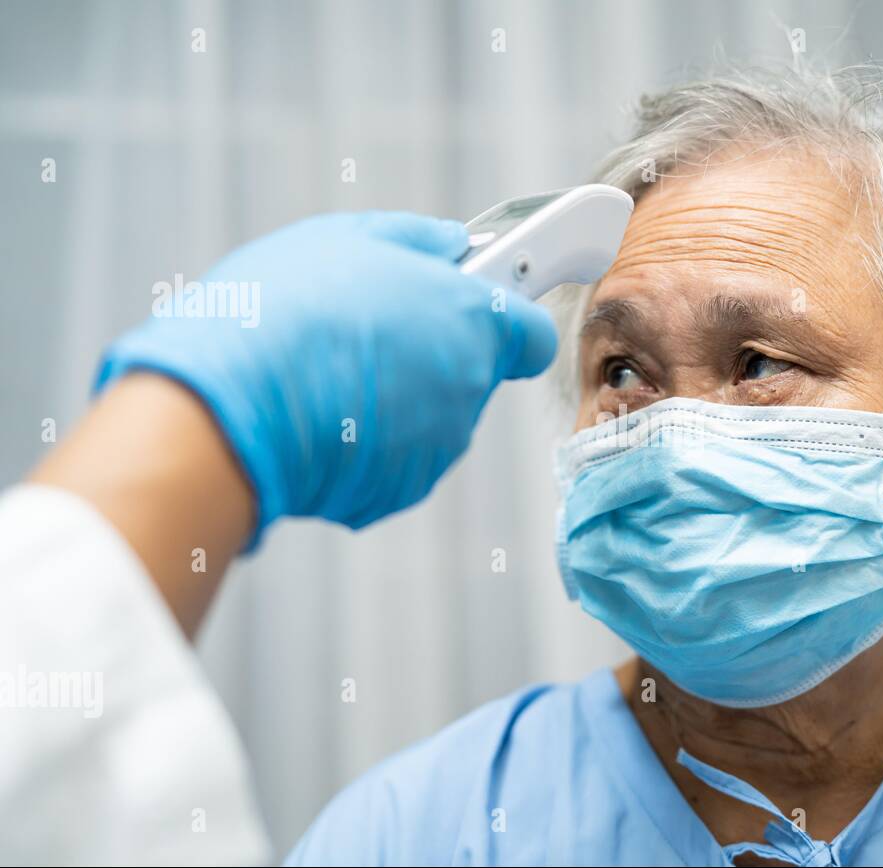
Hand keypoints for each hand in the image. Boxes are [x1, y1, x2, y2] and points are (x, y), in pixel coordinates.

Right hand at [95, 211, 555, 547]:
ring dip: (393, 396)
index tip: (477, 311)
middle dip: (430, 352)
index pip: (532, 335)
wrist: (226, 409)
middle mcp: (469, 390)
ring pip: (429, 416)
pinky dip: (362, 440)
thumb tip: (451, 246)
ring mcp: (437, 447)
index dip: (507, 322)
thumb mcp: (349, 238)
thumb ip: (417, 240)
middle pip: (470, 372)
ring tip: (325, 371)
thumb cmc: (285, 310)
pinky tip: (316, 415)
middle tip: (364, 331)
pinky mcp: (398, 490)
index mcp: (473, 322)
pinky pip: (391, 458)